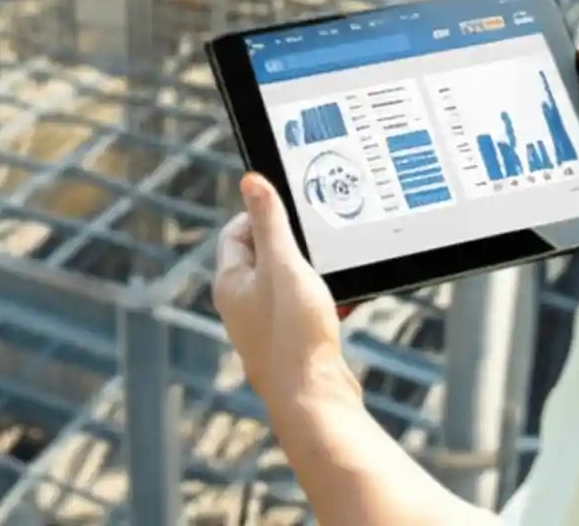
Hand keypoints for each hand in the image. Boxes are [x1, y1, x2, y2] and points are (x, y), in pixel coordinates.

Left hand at [213, 173, 358, 403]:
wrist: (314, 398)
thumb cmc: (293, 332)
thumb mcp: (283, 264)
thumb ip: (269, 221)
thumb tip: (250, 180)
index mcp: (231, 282)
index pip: (236, 232)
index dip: (260, 214)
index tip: (290, 208)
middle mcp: (242, 305)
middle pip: (264, 256)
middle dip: (294, 244)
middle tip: (319, 236)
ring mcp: (266, 327)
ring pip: (289, 284)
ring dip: (313, 273)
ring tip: (335, 268)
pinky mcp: (292, 344)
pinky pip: (308, 310)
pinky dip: (326, 299)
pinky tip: (347, 298)